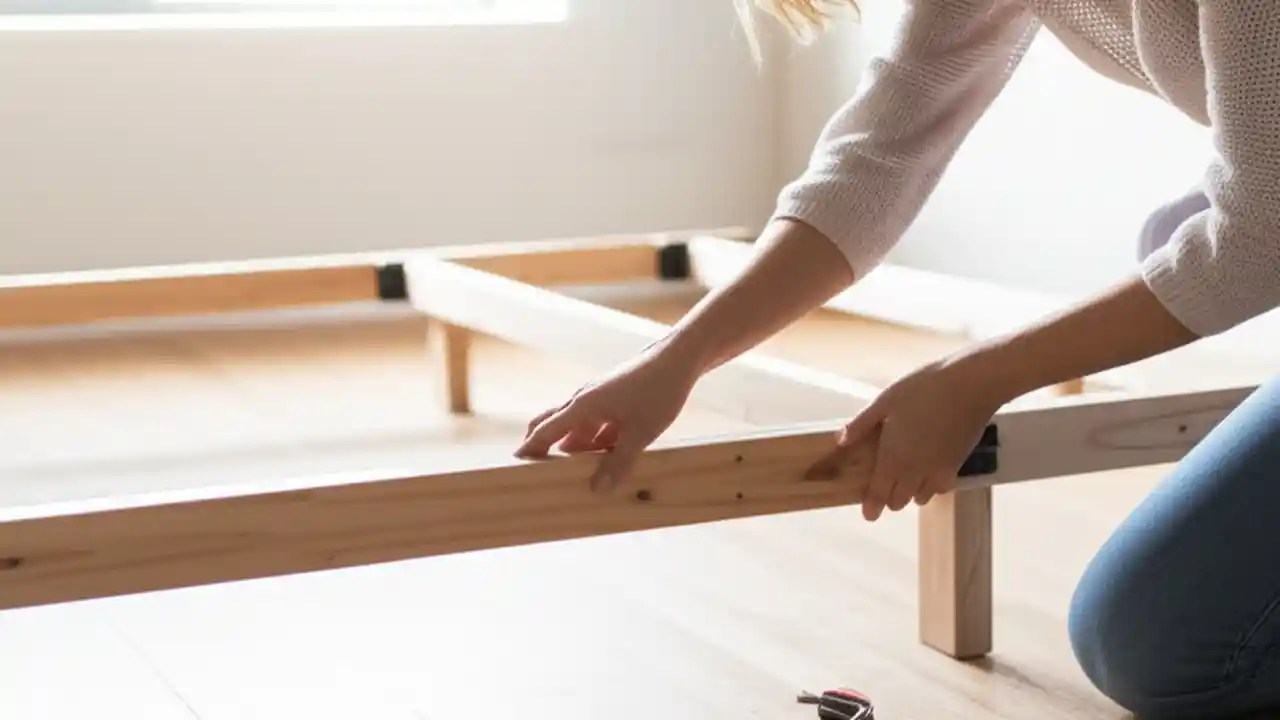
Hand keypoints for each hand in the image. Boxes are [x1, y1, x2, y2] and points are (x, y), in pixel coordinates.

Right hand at [516, 347, 697, 490]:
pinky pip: (597, 423)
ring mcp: (599, 398)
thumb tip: (596, 489)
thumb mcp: (640, 434)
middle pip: (554, 424)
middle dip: (545, 447)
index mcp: (583, 406)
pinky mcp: (614, 398)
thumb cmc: (658, 392)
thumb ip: (618, 463)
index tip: (513, 464)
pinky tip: (610, 456)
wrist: (679, 359)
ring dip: (577, 448)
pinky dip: (597, 440)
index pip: (546, 430)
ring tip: (580, 473)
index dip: (530, 449)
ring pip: (578, 427)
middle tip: (541, 471)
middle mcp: (584, 400)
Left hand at [805, 354, 1009, 521]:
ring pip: (921, 497)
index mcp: (894, 457)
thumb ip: (862, 424)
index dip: (872, 507)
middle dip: (889, 497)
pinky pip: (941, 487)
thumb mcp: (885, 401)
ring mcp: (939, 470)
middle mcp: (916, 471)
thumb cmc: (923, 388)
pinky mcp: (958, 464)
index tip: (868, 514)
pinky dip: (932, 485)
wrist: (971, 385)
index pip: (879, 494)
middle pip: (899, 501)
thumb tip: (842, 441)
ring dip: (911, 491)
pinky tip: (929, 468)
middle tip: (883, 482)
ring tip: (906, 472)